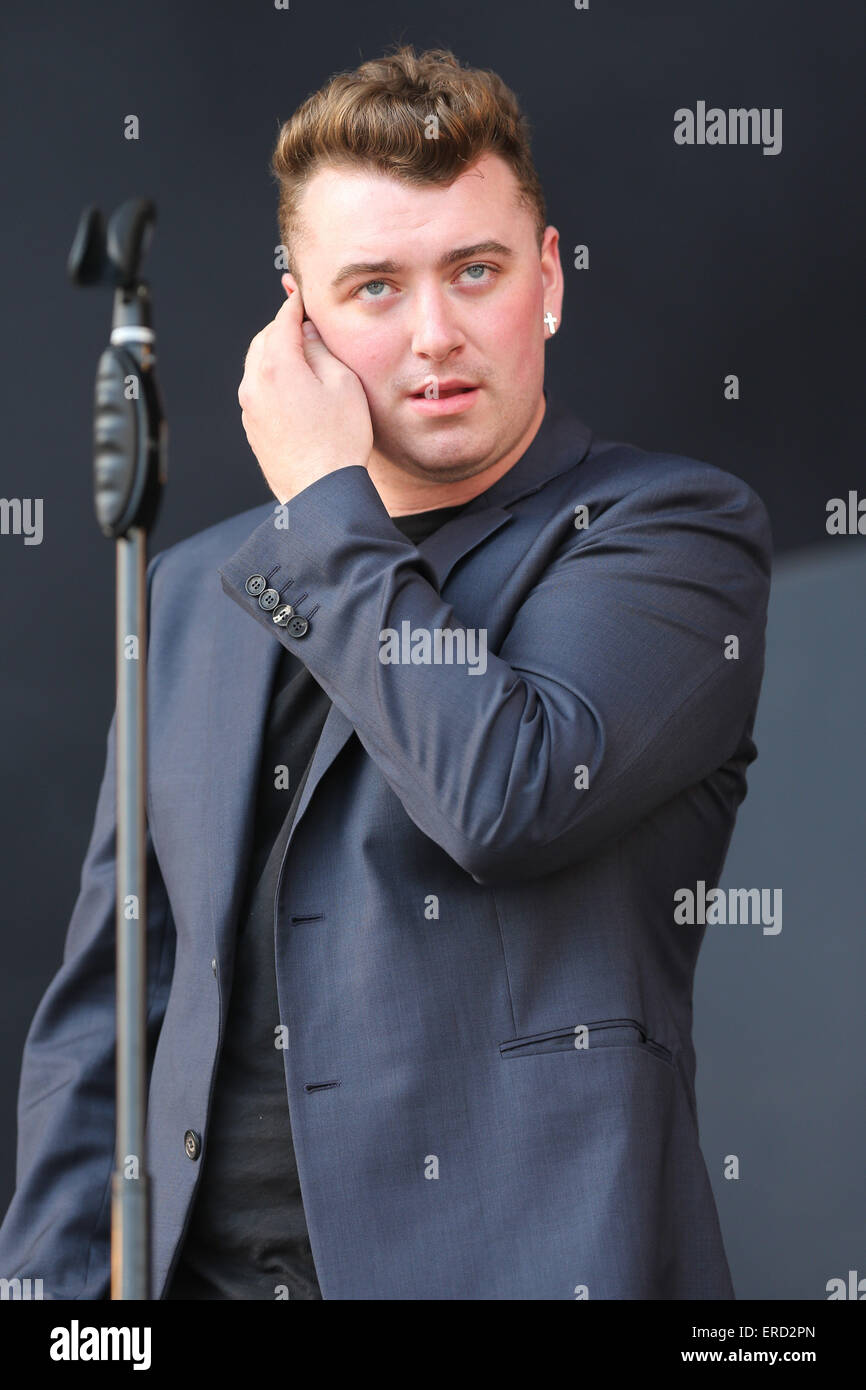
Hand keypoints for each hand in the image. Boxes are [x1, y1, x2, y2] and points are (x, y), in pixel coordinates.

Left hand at [237, 273, 373, 504]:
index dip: (295, 303)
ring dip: (276, 356)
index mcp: (276, 365)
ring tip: (302, 357)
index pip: (283, 320)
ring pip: (258, 367)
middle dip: (283, 328)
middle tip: (303, 323)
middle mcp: (254, 383)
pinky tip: (295, 390)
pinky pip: (259, 392)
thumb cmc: (339, 440)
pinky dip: (273, 381)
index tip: (302, 294)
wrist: (320, 492)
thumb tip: (306, 333)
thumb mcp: (342, 383)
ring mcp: (249, 409)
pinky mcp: (252, 429)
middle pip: (264, 341)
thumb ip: (321, 350)